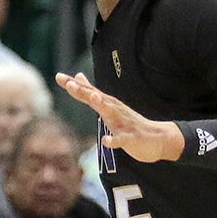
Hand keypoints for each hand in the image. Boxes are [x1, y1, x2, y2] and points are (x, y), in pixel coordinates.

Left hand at [56, 73, 185, 163]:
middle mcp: (114, 110)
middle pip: (96, 98)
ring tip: (92, 97)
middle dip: (83, 91)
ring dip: (101, 104)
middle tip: (69, 83)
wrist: (158, 139)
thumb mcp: (108, 106)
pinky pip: (121, 139)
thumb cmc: (129, 123)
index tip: (58, 76)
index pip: (88, 91)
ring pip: (110, 112)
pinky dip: (114, 140)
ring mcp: (123, 123)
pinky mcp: (131, 138)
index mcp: (108, 104)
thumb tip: (78, 77)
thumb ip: (91, 93)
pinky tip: (106, 141)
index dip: (73, 85)